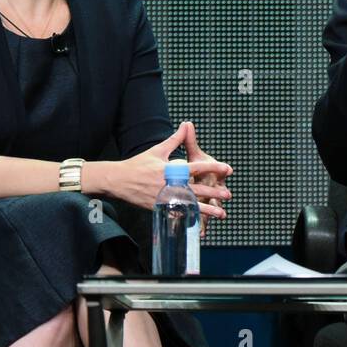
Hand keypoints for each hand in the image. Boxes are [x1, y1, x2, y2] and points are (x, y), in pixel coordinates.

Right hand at [109, 122, 231, 218]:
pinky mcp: (159, 207)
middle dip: (214, 193)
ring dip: (207, 210)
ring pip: (190, 205)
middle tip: (228, 194)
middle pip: (196, 190)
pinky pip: (178, 214)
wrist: (118, 180)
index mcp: (170, 170)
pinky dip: (190, 218)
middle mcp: (169, 184)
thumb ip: (175, 139)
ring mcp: (164, 198)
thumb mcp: (158, 150)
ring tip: (222, 213)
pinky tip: (203, 222)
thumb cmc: (139, 164)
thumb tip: (187, 124)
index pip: (196, 168)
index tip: (228, 169)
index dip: (213, 168)